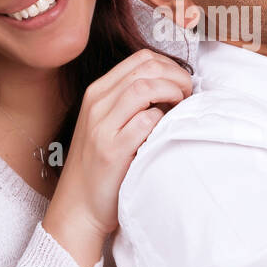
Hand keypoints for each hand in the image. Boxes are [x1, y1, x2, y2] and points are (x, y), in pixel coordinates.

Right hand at [43, 48, 194, 266]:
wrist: (78, 207)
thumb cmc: (100, 166)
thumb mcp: (107, 124)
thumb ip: (131, 103)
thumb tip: (173, 86)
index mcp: (97, 93)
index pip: (140, 59)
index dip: (169, 65)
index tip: (182, 82)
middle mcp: (96, 104)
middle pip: (146, 68)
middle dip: (177, 76)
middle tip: (188, 95)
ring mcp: (102, 126)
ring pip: (145, 87)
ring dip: (172, 93)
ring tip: (181, 108)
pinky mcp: (112, 150)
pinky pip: (146, 121)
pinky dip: (163, 121)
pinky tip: (166, 132)